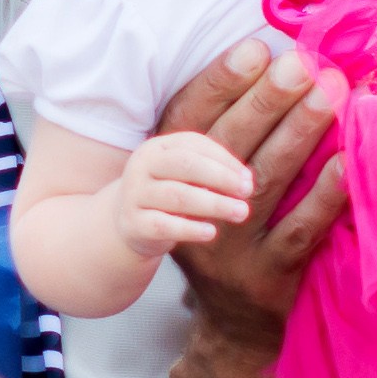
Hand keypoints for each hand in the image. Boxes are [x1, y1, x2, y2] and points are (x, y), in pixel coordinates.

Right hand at [105, 127, 260, 258]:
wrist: (129, 223)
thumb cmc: (168, 194)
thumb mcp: (185, 176)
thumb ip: (213, 171)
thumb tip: (247, 180)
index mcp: (157, 147)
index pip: (194, 145)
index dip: (224, 161)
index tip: (248, 179)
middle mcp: (142, 166)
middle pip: (184, 165)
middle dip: (221, 177)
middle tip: (247, 193)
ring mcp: (134, 194)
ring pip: (177, 195)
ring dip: (214, 204)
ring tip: (241, 212)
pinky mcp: (133, 223)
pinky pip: (164, 225)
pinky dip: (190, 229)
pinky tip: (212, 232)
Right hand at [140, 42, 349, 354]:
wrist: (227, 326)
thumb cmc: (221, 229)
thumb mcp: (197, 184)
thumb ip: (220, 132)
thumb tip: (270, 61)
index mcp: (170, 176)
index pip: (191, 121)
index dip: (221, 83)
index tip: (257, 48)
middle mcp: (192, 208)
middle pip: (228, 145)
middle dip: (267, 99)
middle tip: (302, 63)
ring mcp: (230, 247)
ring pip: (264, 182)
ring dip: (298, 134)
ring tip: (330, 94)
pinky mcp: (267, 277)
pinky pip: (297, 232)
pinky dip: (322, 196)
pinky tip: (345, 164)